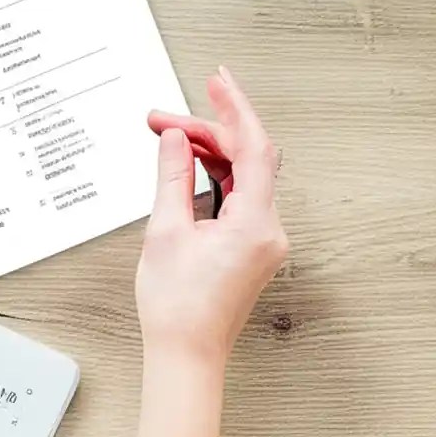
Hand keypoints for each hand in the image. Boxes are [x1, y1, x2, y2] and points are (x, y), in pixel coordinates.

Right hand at [137, 67, 287, 368]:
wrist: (186, 354)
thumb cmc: (177, 307)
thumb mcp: (165, 231)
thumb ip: (172, 177)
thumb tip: (175, 139)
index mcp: (255, 223)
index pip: (254, 147)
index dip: (234, 109)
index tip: (218, 82)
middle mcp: (269, 230)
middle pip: (249, 159)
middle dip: (209, 132)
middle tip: (166, 119)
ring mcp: (264, 240)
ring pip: (246, 177)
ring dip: (211, 153)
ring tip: (172, 138)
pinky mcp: (253, 248)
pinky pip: (241, 197)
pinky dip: (217, 177)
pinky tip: (192, 167)